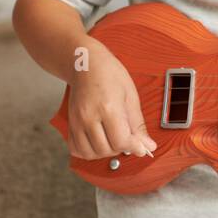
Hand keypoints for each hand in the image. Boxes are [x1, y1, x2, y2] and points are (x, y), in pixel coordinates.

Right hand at [67, 37, 156, 159]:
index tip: (143, 148)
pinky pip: (76, 149)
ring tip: (115, 139)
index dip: (135, 148)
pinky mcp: (70, 124)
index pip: (121, 141)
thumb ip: (138, 125)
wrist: (86, 64)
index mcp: (108, 108)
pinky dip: (89, 151)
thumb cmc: (110, 75)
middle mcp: (89, 117)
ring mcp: (76, 122)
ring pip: (91, 153)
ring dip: (106, 152)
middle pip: (107, 149)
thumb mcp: (131, 96)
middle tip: (129, 138)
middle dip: (122, 149)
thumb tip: (147, 145)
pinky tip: (99, 142)